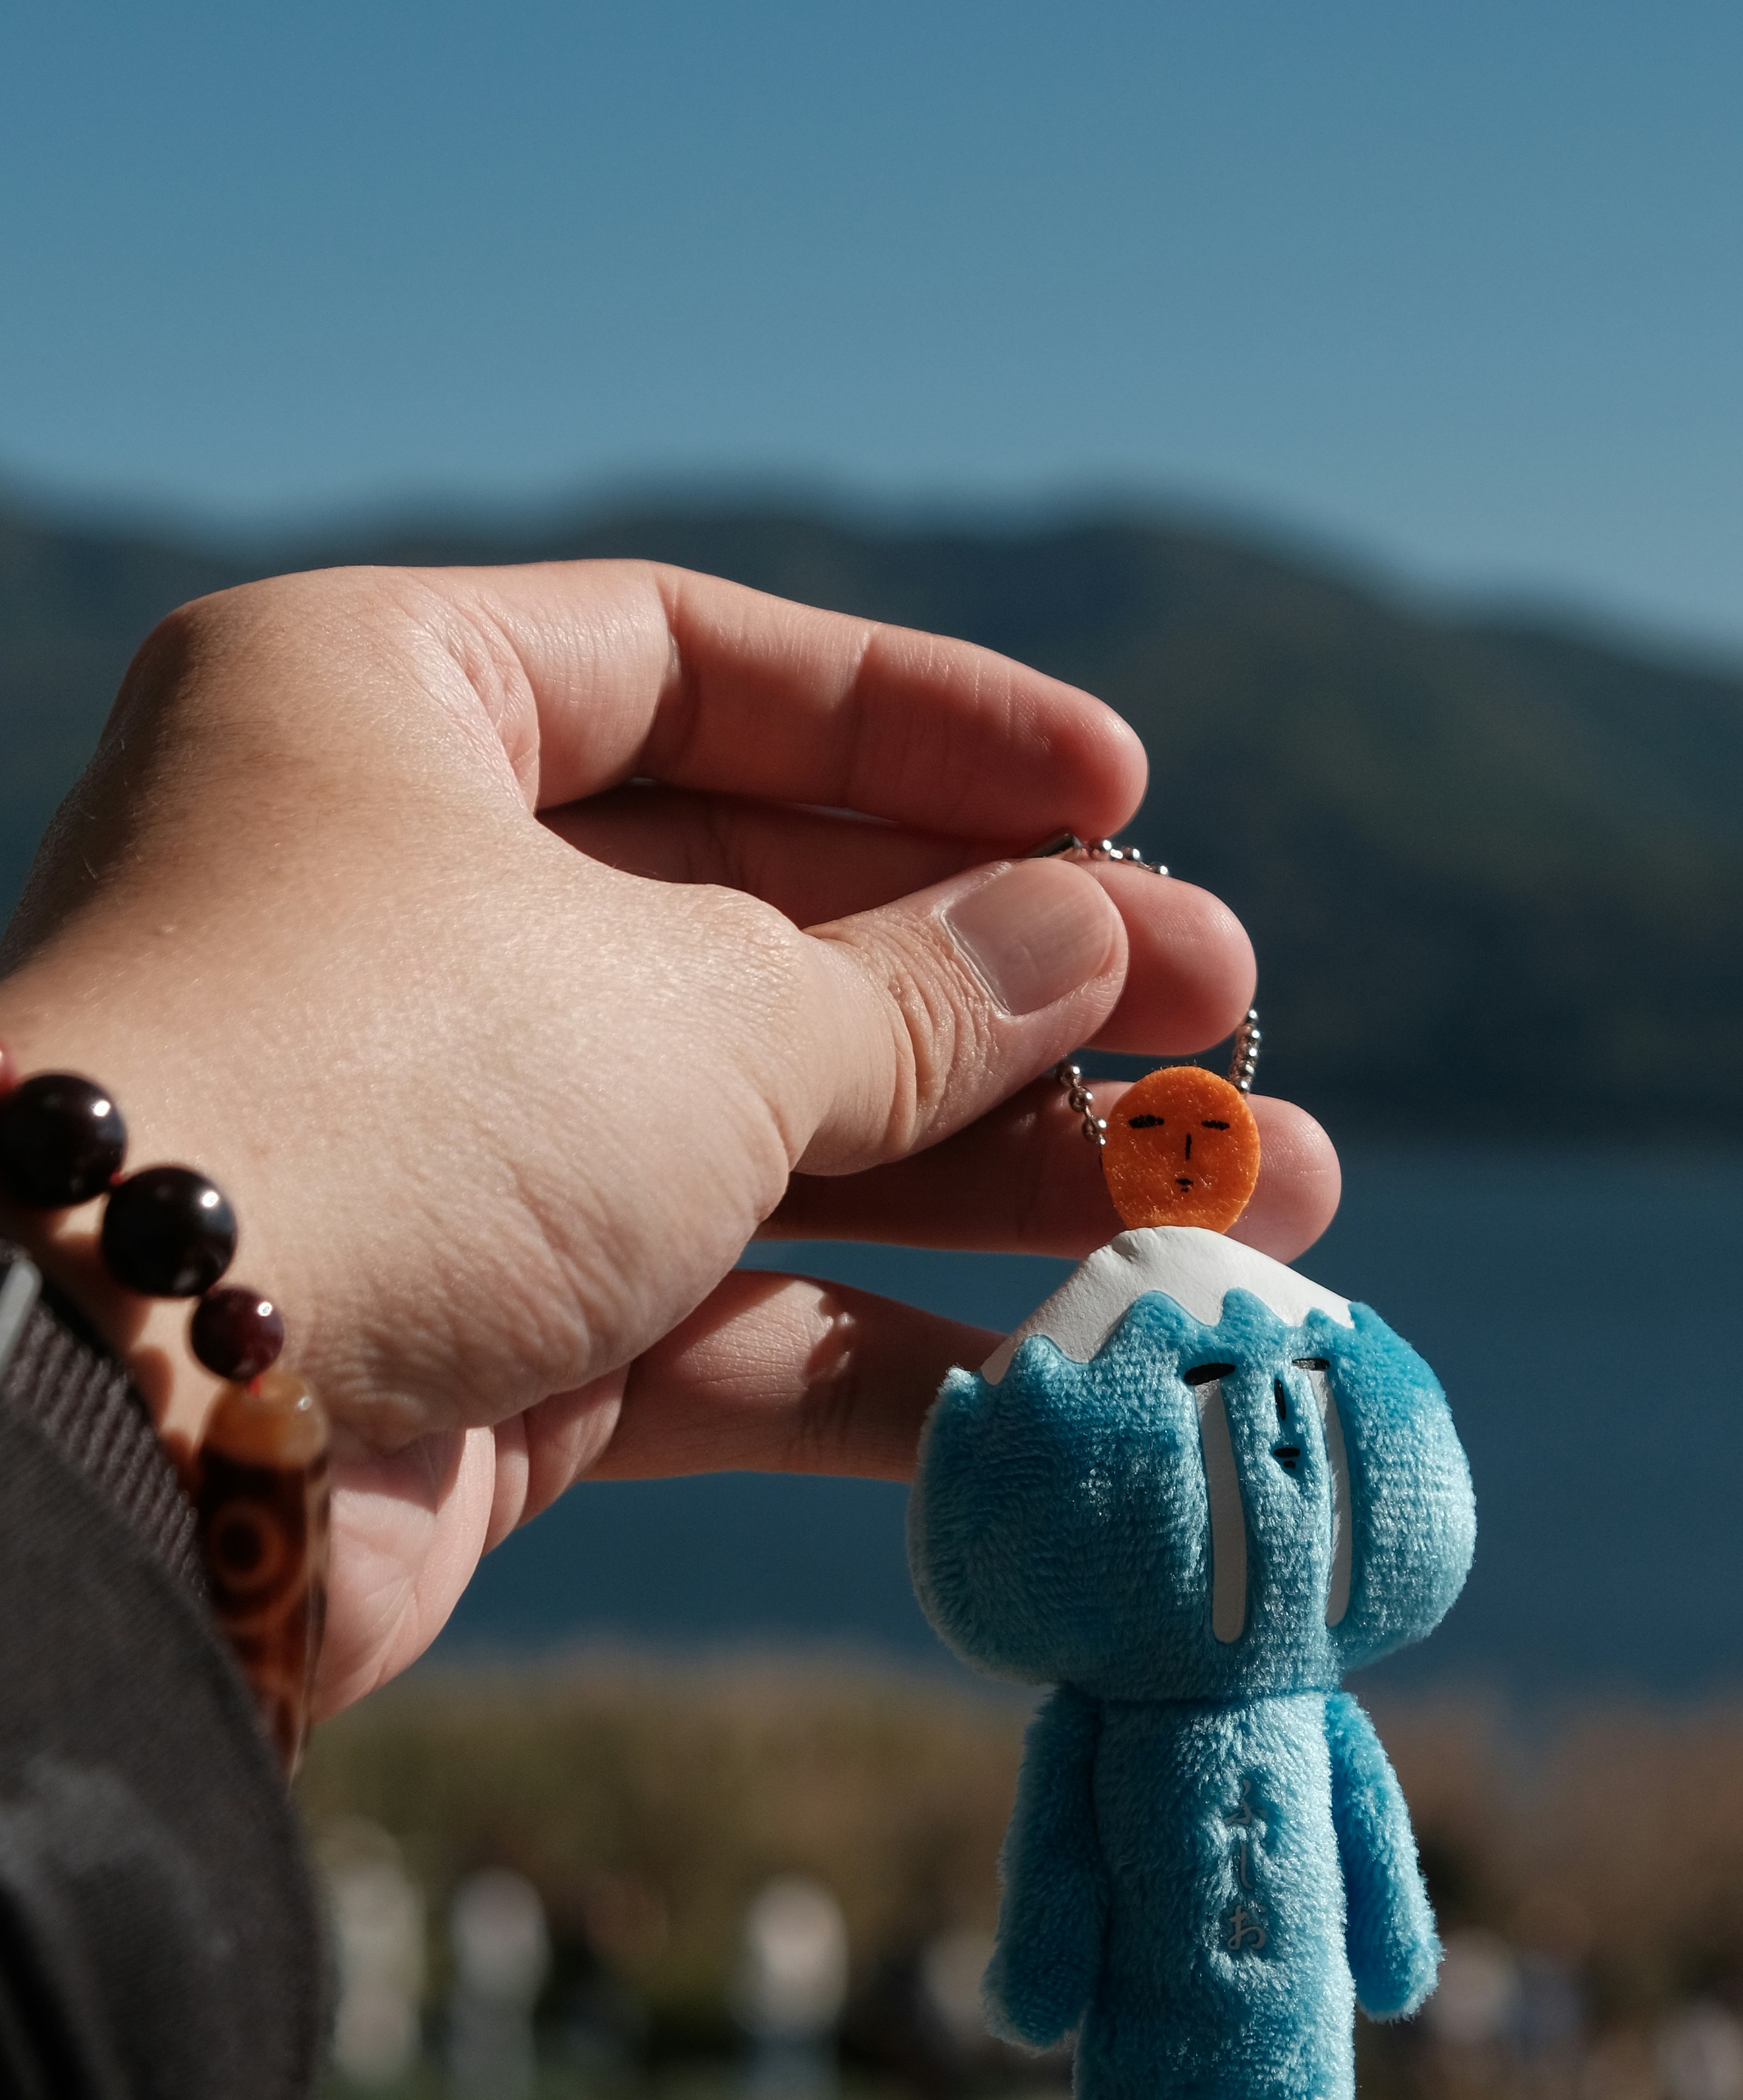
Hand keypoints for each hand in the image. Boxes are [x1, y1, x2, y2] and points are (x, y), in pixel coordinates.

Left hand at [0, 561, 1337, 1711]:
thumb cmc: (403, 1100)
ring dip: (1012, 1181)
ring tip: (1255, 1205)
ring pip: (774, 1139)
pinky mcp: (477, 1348)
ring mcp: (441, 1144)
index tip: (1123, 796)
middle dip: (1020, 988)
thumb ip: (918, 983)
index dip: (929, 732)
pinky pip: (720, 1327)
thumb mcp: (699, 1003)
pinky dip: (890, 1354)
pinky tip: (1081, 1377)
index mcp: (390, 712)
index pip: (701, 672)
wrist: (129, 1428)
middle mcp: (399, 913)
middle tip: (1233, 1029)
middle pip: (767, 921)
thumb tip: (1098, 936)